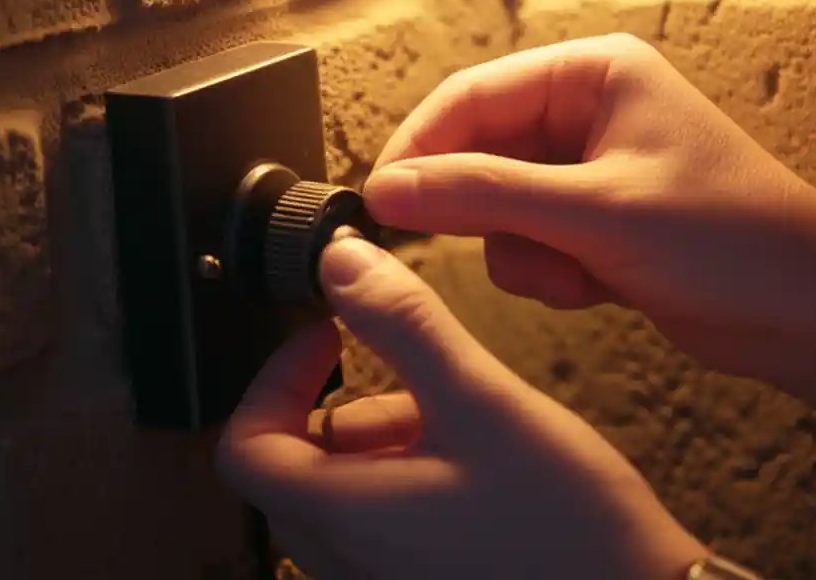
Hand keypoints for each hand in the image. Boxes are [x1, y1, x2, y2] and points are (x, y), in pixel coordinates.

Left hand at [216, 236, 705, 578]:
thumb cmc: (569, 532)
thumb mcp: (482, 402)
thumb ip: (404, 327)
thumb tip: (341, 266)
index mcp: (345, 518)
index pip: (246, 446)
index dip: (274, 377)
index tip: (324, 338)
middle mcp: (349, 565)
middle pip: (292, 467)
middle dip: (341, 405)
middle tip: (408, 379)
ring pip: (340, 495)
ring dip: (382, 442)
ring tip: (462, 424)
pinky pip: (380, 526)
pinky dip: (408, 480)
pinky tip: (477, 466)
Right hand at [364, 34, 815, 379]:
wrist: (809, 313)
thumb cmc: (730, 238)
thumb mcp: (593, 211)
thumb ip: (481, 195)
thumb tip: (387, 188)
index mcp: (593, 74)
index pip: (472, 95)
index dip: (420, 146)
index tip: (381, 199)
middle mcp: (587, 114)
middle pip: (479, 152)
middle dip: (483, 210)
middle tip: (476, 246)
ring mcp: (588, 173)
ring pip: (496, 207)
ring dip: (521, 251)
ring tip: (573, 274)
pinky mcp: (593, 225)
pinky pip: (526, 244)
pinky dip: (547, 273)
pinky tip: (595, 288)